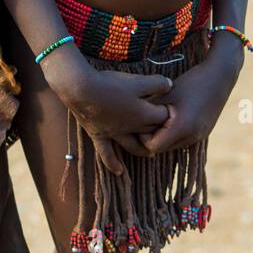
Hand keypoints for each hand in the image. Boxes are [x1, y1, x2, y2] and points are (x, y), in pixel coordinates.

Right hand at [60, 67, 174, 174]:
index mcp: (142, 114)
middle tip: (165, 127)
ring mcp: (115, 133)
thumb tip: (170, 84)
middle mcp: (131, 127)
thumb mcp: (136, 81)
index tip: (171, 105)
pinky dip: (113, 163)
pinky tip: (119, 171)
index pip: (163, 117)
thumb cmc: (110, 84)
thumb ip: (156, 83)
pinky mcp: (99, 134)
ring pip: (133, 145)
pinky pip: (107, 153)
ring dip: (143, 149)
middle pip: (150, 131)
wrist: (81, 90)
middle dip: (159, 129)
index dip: (169, 111)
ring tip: (151, 154)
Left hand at [137, 58, 229, 156]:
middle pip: (161, 149)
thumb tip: (131, 121)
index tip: (141, 119)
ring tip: (158, 115)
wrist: (221, 75)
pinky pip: (181, 140)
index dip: (143, 136)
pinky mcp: (203, 133)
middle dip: (151, 136)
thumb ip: (150, 109)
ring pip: (171, 145)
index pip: (152, 147)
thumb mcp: (167, 93)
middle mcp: (192, 137)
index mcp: (182, 128)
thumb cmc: (191, 81)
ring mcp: (199, 137)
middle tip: (145, 118)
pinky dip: (172, 132)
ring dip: (162, 134)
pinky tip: (171, 115)